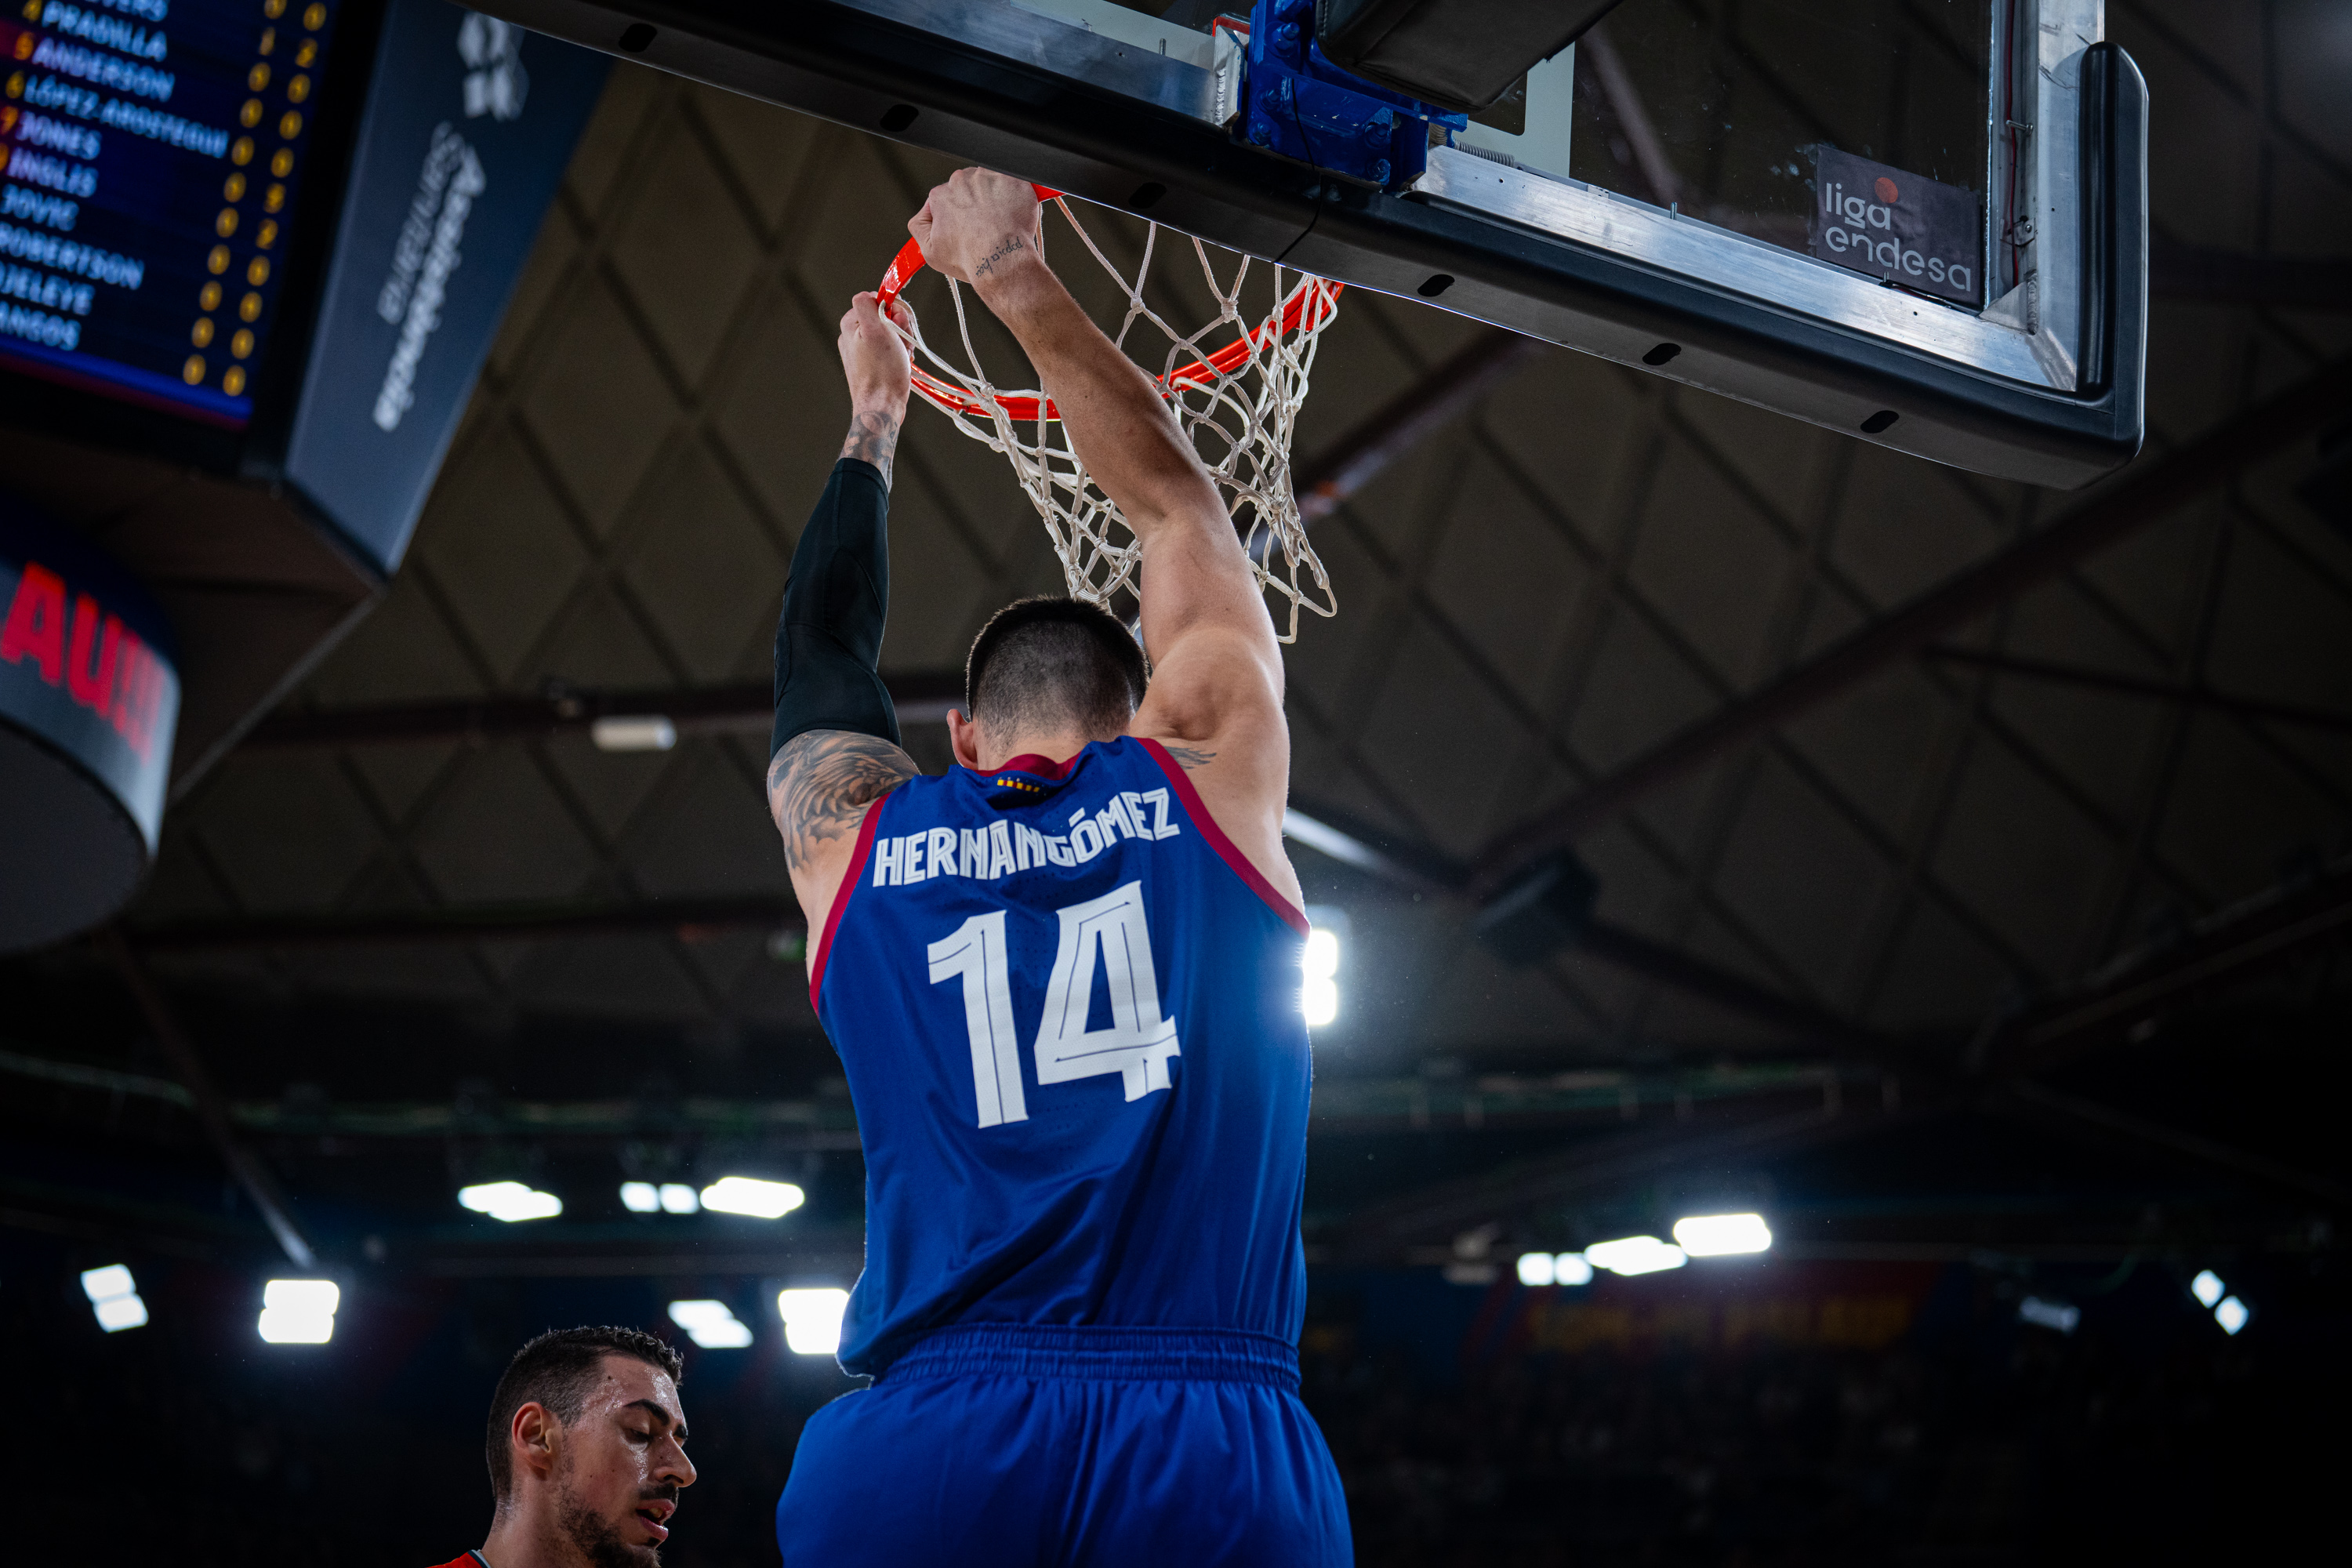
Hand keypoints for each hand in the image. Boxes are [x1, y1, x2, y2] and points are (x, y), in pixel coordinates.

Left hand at [838, 290, 912, 414]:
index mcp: (851, 323)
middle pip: (886, 317)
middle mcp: (853, 335)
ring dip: (902, 342)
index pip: (878, 301)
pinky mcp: (871, 363)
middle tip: (902, 344)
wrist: (881, 406)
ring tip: (902, 357)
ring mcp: (862, 350)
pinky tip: (901, 363)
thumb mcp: (875, 329)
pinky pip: (890, 349)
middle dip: (900, 328)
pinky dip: (900, 353)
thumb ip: (867, 304)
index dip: (894, 311)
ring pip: (891, 333)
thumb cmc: (882, 371)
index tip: (899, 326)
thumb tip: (870, 294)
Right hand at [909, 168, 1041, 291]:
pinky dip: (1014, 198)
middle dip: (975, 204)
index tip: (965, 225)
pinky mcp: (1013, 181)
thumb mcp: (929, 252)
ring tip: (999, 223)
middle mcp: (963, 180)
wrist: (1003, 262)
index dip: (955, 214)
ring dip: (994, 199)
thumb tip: (924, 216)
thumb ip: (919, 227)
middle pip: (968, 188)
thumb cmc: (972, 259)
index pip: (946, 197)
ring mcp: (989, 177)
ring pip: (990, 184)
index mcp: (941, 194)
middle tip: (983, 226)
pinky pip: (1014, 185)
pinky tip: (1012, 216)